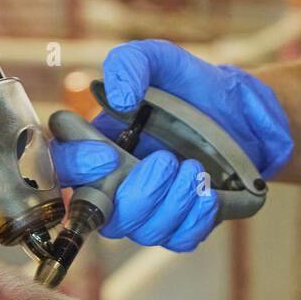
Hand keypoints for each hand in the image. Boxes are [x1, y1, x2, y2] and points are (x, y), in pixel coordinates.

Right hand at [50, 39, 292, 251]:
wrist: (239, 113)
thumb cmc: (188, 86)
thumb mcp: (159, 59)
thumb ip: (131, 63)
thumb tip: (120, 97)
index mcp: (94, 144)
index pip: (60, 166)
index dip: (75, 168)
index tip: (106, 154)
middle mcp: (114, 182)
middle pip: (101, 214)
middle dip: (136, 193)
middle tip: (167, 160)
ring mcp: (147, 208)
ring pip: (142, 231)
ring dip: (170, 204)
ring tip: (194, 170)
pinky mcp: (180, 223)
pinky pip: (178, 240)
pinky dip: (194, 221)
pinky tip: (208, 195)